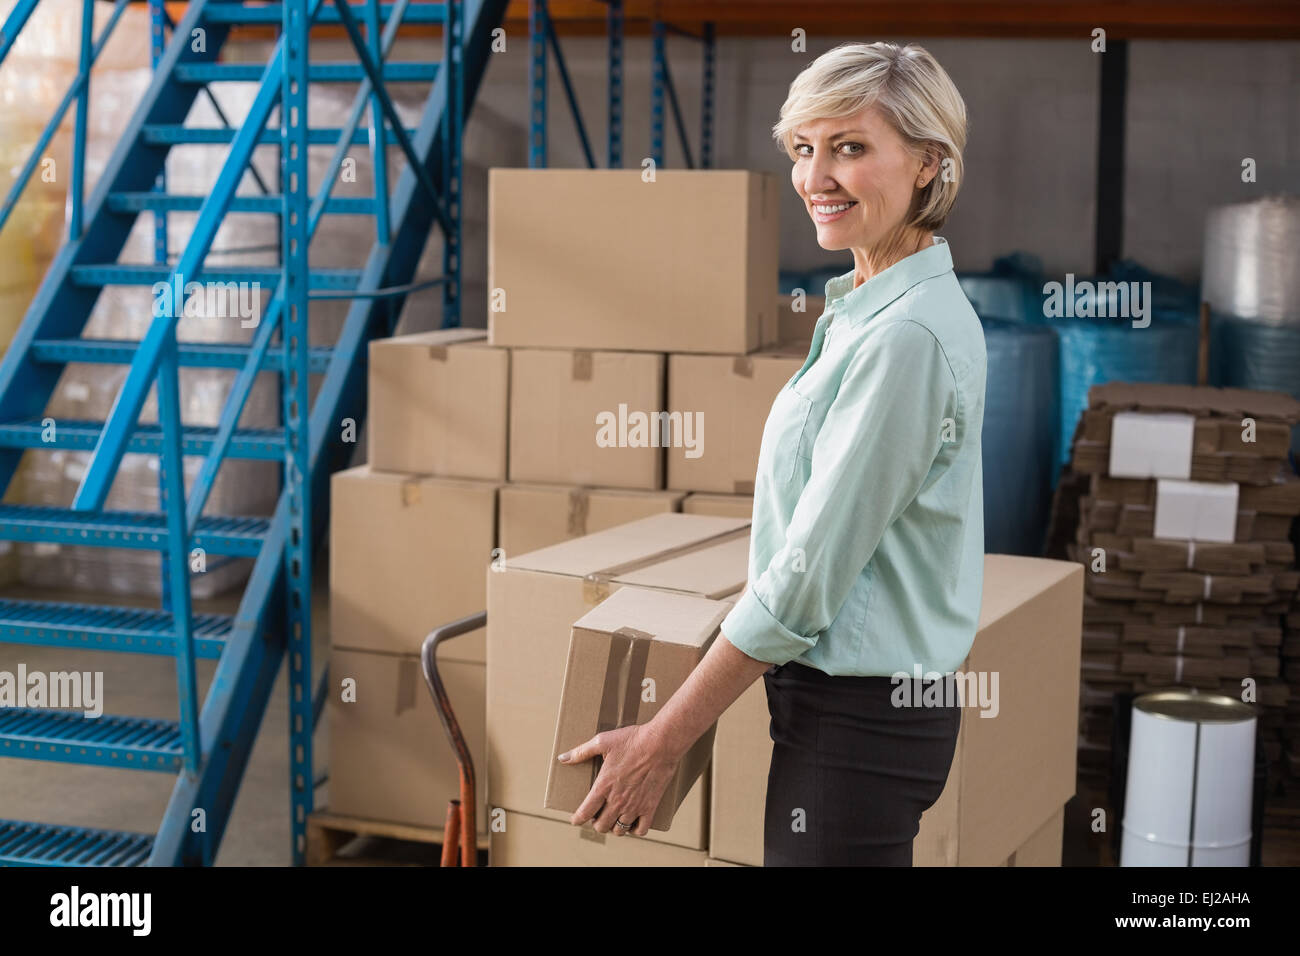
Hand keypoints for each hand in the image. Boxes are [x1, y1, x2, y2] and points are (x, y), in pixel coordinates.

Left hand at [559, 723, 682, 836]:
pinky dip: (635, 829)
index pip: (585, 812)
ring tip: (614, 819)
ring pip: (619, 830)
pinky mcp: (650, 806)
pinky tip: (633, 822)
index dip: (577, 819)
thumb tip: (562, 758)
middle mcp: (617, 800)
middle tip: (597, 816)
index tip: (575, 820)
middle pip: (601, 825)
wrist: (661, 743)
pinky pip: (641, 829)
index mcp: (603, 786)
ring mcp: (634, 806)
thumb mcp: (602, 741)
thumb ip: (581, 752)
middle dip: (596, 823)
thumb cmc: (632, 740)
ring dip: (614, 827)